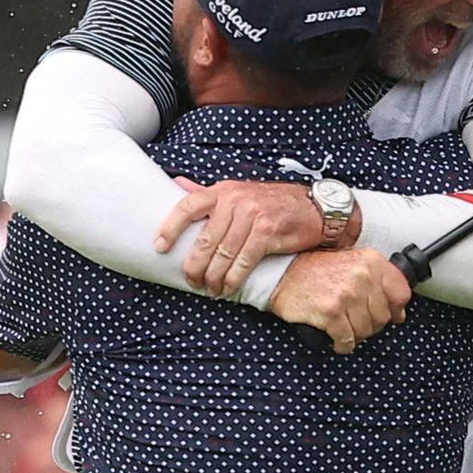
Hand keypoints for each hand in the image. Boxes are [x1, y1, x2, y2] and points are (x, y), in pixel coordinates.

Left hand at [156, 179, 326, 295]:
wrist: (314, 208)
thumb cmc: (272, 203)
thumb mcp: (239, 192)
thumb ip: (208, 193)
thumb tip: (177, 182)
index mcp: (224, 190)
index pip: (188, 206)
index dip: (170, 227)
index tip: (159, 247)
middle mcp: (236, 200)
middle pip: (204, 239)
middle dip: (194, 266)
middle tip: (190, 281)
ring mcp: (252, 216)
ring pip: (223, 254)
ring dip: (213, 278)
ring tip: (209, 289)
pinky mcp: (268, 232)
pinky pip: (243, 262)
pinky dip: (233, 279)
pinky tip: (227, 288)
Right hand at [268, 249, 410, 354]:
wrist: (283, 274)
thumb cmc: (316, 270)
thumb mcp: (353, 264)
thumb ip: (378, 283)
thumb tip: (399, 314)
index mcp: (371, 261)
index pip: (401, 294)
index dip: (394, 310)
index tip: (387, 314)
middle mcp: (362, 275)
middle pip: (383, 317)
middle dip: (370, 324)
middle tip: (355, 320)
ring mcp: (346, 294)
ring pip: (366, 331)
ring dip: (355, 335)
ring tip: (343, 326)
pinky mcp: (331, 312)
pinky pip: (347, 340)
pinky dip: (342, 345)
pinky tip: (336, 338)